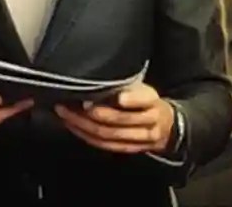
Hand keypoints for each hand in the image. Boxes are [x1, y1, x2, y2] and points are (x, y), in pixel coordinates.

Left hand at [53, 82, 174, 153]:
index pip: (142, 99)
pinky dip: (86, 136)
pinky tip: (72, 126)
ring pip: (109, 134)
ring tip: (65, 114)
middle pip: (119, 120)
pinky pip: (105, 145)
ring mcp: (140, 138)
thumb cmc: (147, 102)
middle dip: (92, 113)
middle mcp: (149, 121)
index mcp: (152, 101)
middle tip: (70, 103)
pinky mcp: (129, 149)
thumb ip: (126, 87)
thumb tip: (96, 82)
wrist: (166, 127)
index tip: (111, 94)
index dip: (127, 99)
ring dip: (83, 125)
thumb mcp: (143, 88)